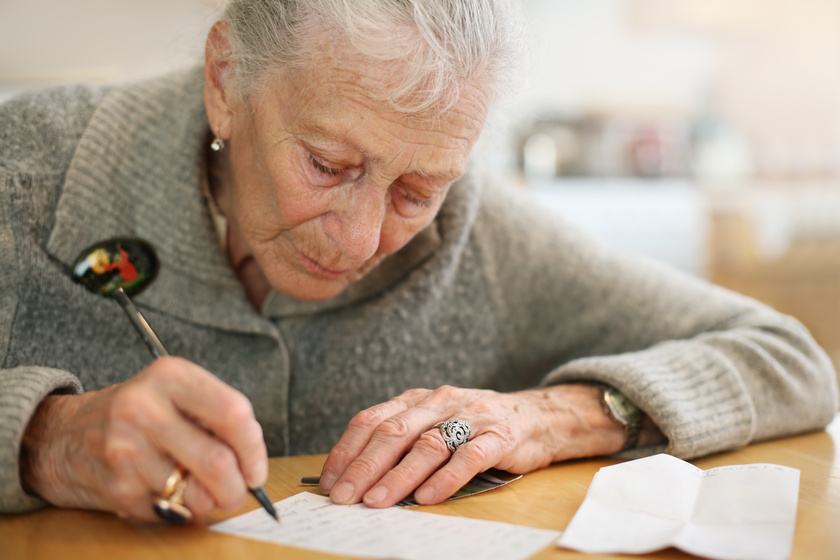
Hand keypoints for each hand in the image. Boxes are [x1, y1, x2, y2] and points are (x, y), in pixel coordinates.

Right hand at [20, 356, 267, 521]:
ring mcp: (125, 449)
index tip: (256, 468)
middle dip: (237, 487)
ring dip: (206, 500)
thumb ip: (217, 417)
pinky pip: (171, 511)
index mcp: (170, 375)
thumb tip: (253, 465)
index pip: (233, 412)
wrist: (64, 435)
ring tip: (192, 484)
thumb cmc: (141, 413)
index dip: (254, 447)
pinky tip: (161, 488)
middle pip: (219, 462)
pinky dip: (177, 508)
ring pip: (196, 494)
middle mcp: (144, 408)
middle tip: (237, 491)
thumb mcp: (176, 392)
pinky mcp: (116, 487)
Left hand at [319, 383, 627, 507]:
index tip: (329, 480)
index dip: (348, 450)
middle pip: (395, 431)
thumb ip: (403, 440)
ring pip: (428, 444)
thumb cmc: (476, 427)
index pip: (372, 419)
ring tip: (378, 501)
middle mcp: (440, 402)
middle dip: (365, 466)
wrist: (539, 416)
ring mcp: (471, 417)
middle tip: (345, 496)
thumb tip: (356, 476)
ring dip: (399, 476)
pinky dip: (445, 479)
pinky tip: (427, 498)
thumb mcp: (436, 422)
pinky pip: (469, 457)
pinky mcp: (499, 436)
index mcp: (418, 399)